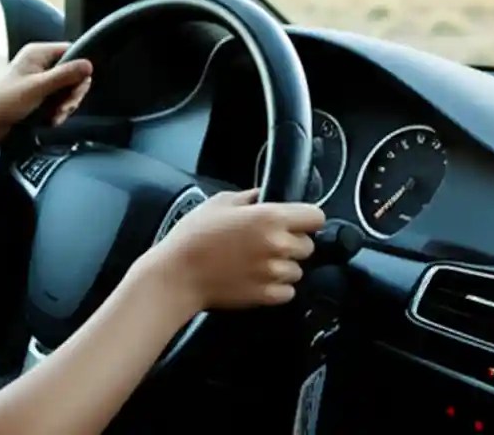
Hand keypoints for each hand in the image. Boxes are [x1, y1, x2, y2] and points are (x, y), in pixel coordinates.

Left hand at [0, 42, 93, 139]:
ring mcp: (39, 80)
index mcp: (38, 53)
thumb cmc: (6, 101)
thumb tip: (89, 65)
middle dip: (72, 94)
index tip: (79, 89)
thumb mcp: (38, 87)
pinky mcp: (37, 95)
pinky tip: (51, 121)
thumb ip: (64, 76)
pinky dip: (57, 112)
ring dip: (64, 106)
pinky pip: (57, 100)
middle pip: (72, 74)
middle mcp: (40, 63)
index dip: (80, 70)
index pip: (71, 52)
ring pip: (66, 90)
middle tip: (65, 109)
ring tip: (55, 117)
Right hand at [146, 188, 325, 312]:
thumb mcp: (219, 203)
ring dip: (283, 266)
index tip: (295, 221)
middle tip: (265, 241)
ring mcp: (274, 273)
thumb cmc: (193, 237)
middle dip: (291, 242)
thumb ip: (249, 197)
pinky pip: (287, 291)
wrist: (177, 275)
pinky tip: (254, 278)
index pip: (316, 216)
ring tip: (255, 262)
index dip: (305, 218)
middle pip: (308, 245)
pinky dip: (276, 287)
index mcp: (270, 217)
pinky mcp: (267, 296)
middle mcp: (278, 245)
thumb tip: (265, 196)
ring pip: (297, 269)